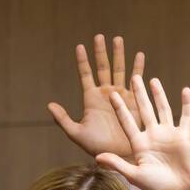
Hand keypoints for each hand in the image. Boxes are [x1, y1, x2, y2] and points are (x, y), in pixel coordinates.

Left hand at [47, 35, 145, 158]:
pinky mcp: (134, 99)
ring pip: (119, 70)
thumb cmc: (96, 146)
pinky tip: (139, 55)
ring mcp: (120, 94)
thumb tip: (49, 104)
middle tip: (99, 36)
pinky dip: (138, 68)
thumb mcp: (76, 133)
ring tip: (118, 39)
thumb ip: (62, 119)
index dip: (82, 61)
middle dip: (101, 52)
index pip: (85, 75)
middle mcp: (105, 93)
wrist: (117, 153)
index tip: (79, 46)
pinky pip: (136, 80)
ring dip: (119, 55)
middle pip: (102, 68)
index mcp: (91, 99)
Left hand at [95, 75, 189, 189]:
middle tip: (133, 77)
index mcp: (138, 144)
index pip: (127, 121)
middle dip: (138, 94)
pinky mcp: (184, 135)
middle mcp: (152, 136)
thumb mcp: (134, 174)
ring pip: (163, 109)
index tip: (111, 94)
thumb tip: (97, 157)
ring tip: (153, 79)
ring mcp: (168, 134)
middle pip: (144, 110)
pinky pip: (186, 116)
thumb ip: (117, 164)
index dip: (119, 108)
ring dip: (159, 95)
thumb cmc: (156, 186)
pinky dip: (187, 104)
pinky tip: (185, 90)